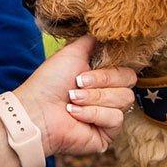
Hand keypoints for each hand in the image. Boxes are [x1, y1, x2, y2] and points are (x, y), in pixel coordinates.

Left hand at [14, 36, 135, 154]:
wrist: (37, 110)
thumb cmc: (49, 82)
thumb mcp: (72, 53)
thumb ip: (92, 40)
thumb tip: (108, 32)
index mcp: (102, 78)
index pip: (126, 68)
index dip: (110, 69)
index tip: (86, 70)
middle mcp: (108, 96)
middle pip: (129, 81)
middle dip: (101, 81)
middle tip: (77, 84)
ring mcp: (109, 115)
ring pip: (124, 99)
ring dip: (94, 98)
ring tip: (72, 100)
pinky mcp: (108, 133)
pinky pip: (116, 118)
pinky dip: (93, 114)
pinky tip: (75, 114)